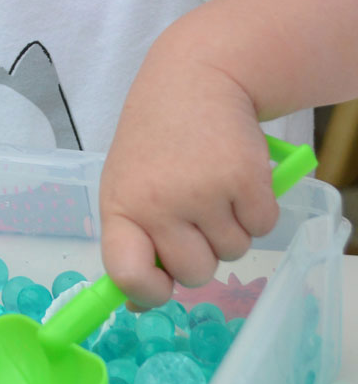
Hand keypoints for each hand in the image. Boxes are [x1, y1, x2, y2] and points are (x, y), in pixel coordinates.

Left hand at [98, 35, 280, 306]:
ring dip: (232, 226)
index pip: (126, 273)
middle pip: (195, 273)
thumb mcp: (129, 184)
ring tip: (212, 181)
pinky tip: (236, 173)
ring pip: (233, 252)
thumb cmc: (158, 140)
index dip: (148, 291)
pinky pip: (264, 227)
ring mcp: (204, 193)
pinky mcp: (246, 181)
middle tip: (194, 206)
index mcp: (120, 206)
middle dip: (202, 250)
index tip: (162, 286)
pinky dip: (258, 208)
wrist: (196, 77)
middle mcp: (159, 204)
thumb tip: (141, 305)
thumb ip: (133, 240)